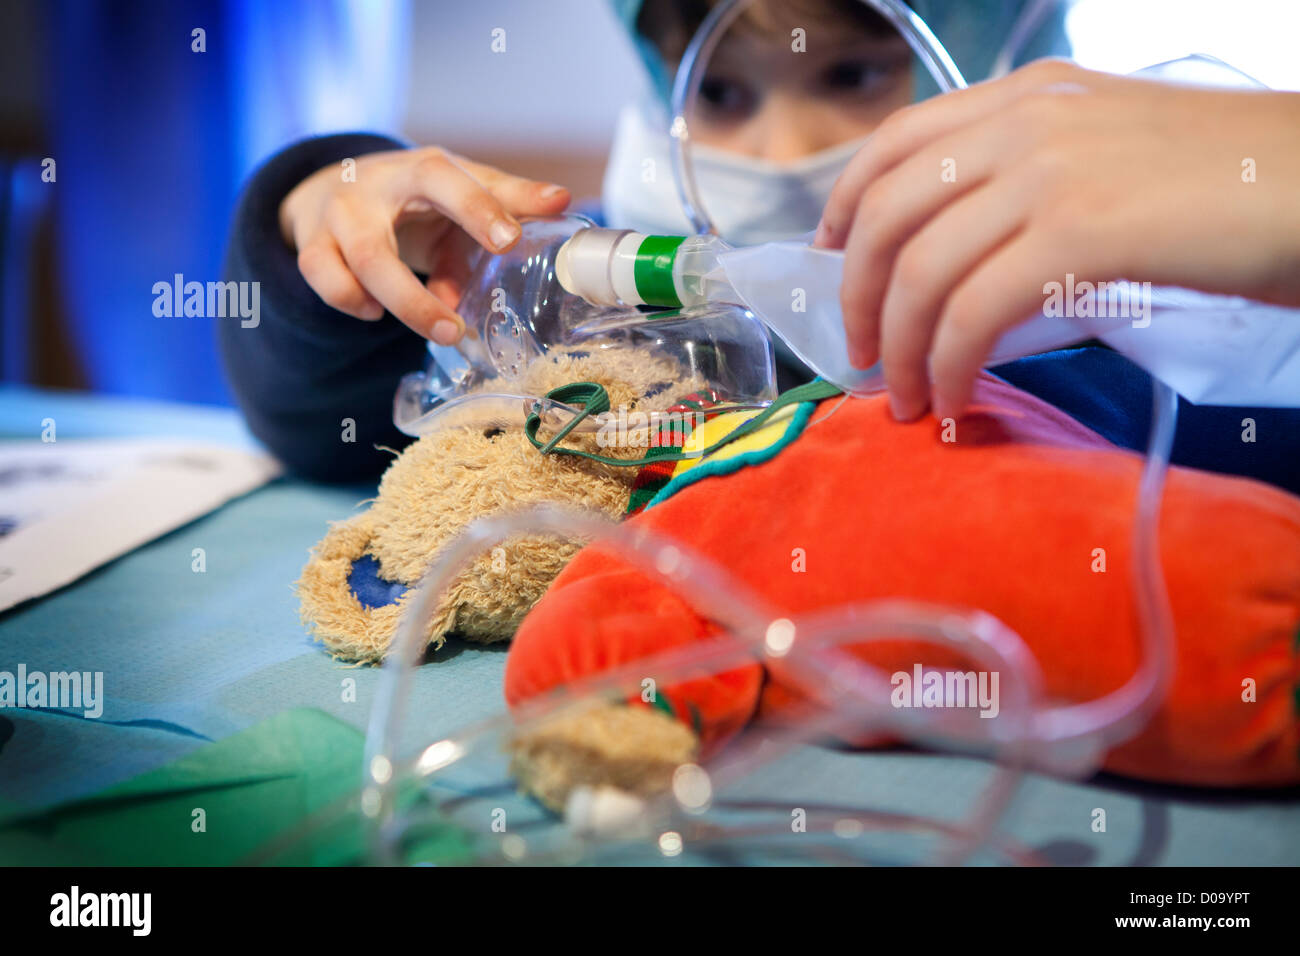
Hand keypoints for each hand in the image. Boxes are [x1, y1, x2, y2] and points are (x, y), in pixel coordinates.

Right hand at [279, 147, 570, 343]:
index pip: (443, 179)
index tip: (509, 240)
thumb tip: (561, 203)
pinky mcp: (314, 246)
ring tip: (439, 331)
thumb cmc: (415, 191)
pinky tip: (375, 312)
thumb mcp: (461, 186)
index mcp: (417, 171)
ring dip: (392, 307)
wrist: (339, 183)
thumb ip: (506, 198)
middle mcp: (367, 192)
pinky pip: (324, 280)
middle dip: (413, 300)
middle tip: (457, 331)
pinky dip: (350, 301)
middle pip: (375, 248)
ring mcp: (334, 220)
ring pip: (347, 270)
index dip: (476, 209)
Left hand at [815, 59, 1299, 420]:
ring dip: (897, 352)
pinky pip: (971, 313)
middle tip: (861, 357)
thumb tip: (961, 246)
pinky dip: (946, 369)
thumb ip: (1032, 176)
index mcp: (1028, 95)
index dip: (845, 208)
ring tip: (906, 400)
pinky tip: (952, 401)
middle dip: (857, 297)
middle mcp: (1025, 121)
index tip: (830, 264)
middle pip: (887, 214)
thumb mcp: (1113, 150)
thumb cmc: (1232, 184)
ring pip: (919, 271)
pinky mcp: (1080, 232)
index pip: (898, 141)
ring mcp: (1050, 172)